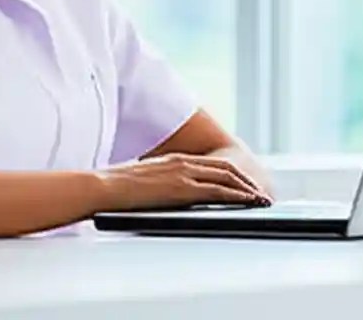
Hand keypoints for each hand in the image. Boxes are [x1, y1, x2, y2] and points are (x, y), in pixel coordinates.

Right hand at [95, 153, 273, 211]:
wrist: (103, 186)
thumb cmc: (115, 188)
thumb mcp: (142, 182)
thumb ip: (158, 184)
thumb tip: (163, 195)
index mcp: (173, 160)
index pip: (211, 164)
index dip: (231, 173)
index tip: (243, 183)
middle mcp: (182, 162)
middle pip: (224, 168)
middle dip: (245, 181)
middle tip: (259, 193)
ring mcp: (183, 173)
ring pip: (226, 178)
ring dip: (246, 189)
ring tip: (260, 200)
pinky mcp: (182, 187)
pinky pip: (218, 191)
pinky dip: (237, 196)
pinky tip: (247, 203)